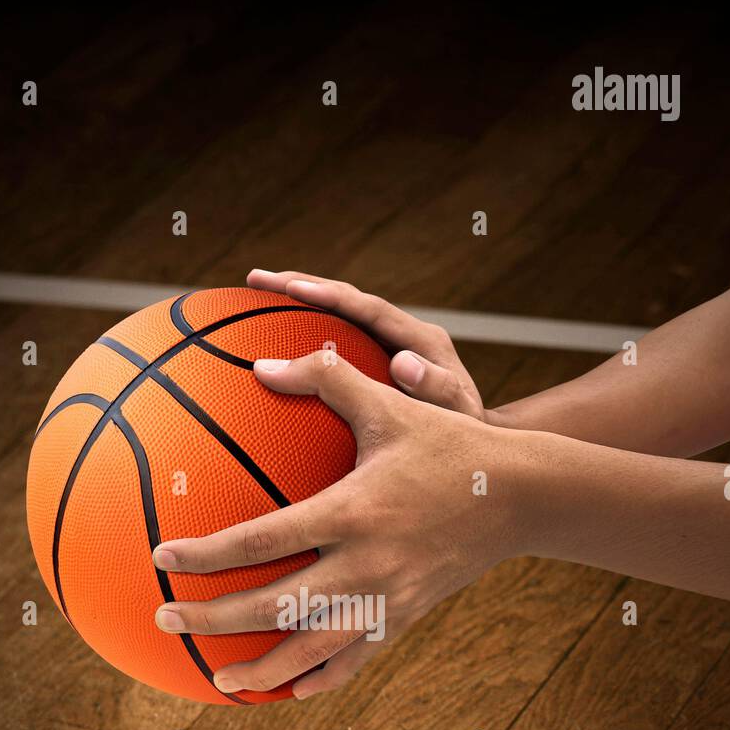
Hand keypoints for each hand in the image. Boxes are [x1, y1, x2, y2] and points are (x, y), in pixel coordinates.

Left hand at [152, 351, 527, 698]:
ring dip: (261, 670)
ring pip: (312, 650)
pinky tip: (291, 692)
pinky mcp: (405, 618)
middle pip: (274, 606)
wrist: (522, 498)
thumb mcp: (389, 406)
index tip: (161, 556)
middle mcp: (366, 565)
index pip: (262, 540)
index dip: (207, 553)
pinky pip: (356, 659)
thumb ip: (325, 378)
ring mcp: (387, 599)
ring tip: (218, 680)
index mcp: (352, 512)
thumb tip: (261, 364)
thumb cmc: (449, 445)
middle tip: (165, 619)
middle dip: (214, 619)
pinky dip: (321, 679)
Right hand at [247, 267, 487, 419]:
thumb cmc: (467, 434)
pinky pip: (336, 351)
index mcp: (419, 339)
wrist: (477, 448)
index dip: (329, 295)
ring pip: (336, 321)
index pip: (366, 307)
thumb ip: (436, 387)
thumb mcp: (457, 412)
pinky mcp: (377, 368)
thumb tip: (403, 363)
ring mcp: (388, 349)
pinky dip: (305, 345)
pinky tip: (272, 356)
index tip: (291, 287)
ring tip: (252, 301)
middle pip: (344, 302)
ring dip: (297, 309)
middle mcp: (402, 336)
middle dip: (299, 287)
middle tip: (254, 280)